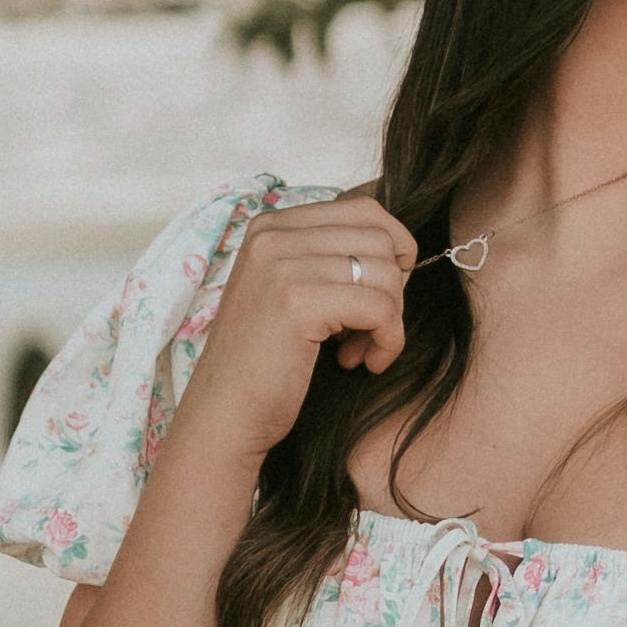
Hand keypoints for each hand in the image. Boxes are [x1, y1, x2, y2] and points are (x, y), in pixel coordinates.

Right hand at [176, 189, 423, 451]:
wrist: (225, 415)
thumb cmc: (266, 362)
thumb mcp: (292, 291)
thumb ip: (330, 259)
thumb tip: (400, 246)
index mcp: (272, 226)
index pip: (365, 211)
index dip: (392, 253)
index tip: (381, 296)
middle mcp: (273, 235)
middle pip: (381, 239)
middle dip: (394, 289)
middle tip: (373, 329)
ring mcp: (282, 266)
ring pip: (385, 274)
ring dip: (390, 320)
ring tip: (361, 350)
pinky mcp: (297, 303)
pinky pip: (380, 308)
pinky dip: (387, 341)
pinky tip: (364, 363)